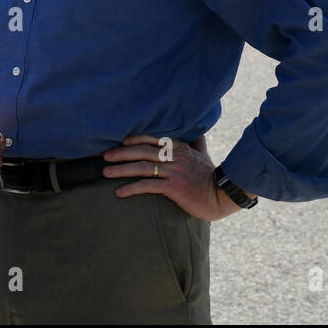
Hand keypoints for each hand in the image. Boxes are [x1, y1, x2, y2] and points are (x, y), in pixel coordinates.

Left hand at [102, 134, 250, 220]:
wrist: (222, 195)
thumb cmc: (211, 177)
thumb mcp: (204, 155)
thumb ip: (198, 143)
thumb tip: (199, 132)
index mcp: (179, 147)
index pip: (153, 139)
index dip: (135, 139)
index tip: (121, 142)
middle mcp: (174, 156)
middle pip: (142, 151)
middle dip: (121, 153)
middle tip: (105, 156)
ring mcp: (173, 171)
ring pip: (142, 167)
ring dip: (121, 169)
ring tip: (106, 172)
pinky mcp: (173, 187)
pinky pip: (148, 186)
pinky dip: (131, 188)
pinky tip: (119, 192)